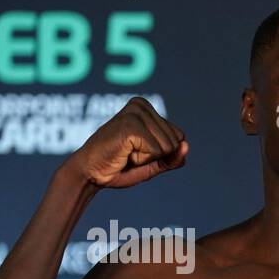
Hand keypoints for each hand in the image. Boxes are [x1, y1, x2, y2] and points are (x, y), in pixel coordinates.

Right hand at [64, 96, 187, 188]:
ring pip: (168, 147)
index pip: (179, 137)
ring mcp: (135, 113)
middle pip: (176, 141)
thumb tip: (186, 146)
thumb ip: (174, 157)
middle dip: (156, 156)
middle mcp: (141, 105)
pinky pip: (156, 151)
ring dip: (148, 158)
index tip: (138, 151)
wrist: (91, 174)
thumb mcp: (154, 163)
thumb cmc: (120, 167)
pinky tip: (123, 153)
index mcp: (147, 108)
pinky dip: (141, 160)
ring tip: (126, 152)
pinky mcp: (130, 125)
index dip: (162, 153)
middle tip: (130, 153)